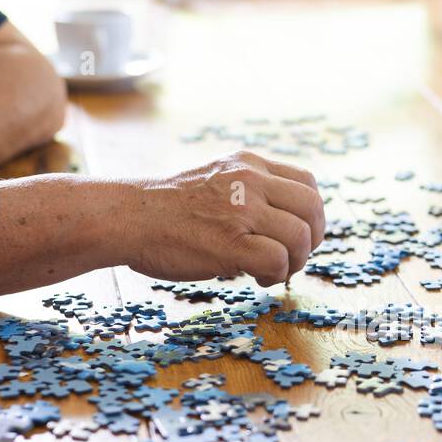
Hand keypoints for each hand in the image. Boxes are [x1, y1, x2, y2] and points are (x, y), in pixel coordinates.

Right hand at [125, 151, 324, 286]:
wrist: (129, 218)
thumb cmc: (170, 210)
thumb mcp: (218, 181)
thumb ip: (252, 193)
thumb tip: (289, 225)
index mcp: (249, 164)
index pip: (307, 184)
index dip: (311, 215)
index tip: (296, 235)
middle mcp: (250, 180)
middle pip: (312, 208)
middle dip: (311, 240)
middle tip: (292, 258)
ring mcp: (241, 210)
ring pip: (300, 237)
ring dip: (294, 262)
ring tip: (269, 271)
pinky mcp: (230, 242)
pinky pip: (277, 260)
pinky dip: (275, 275)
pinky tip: (257, 277)